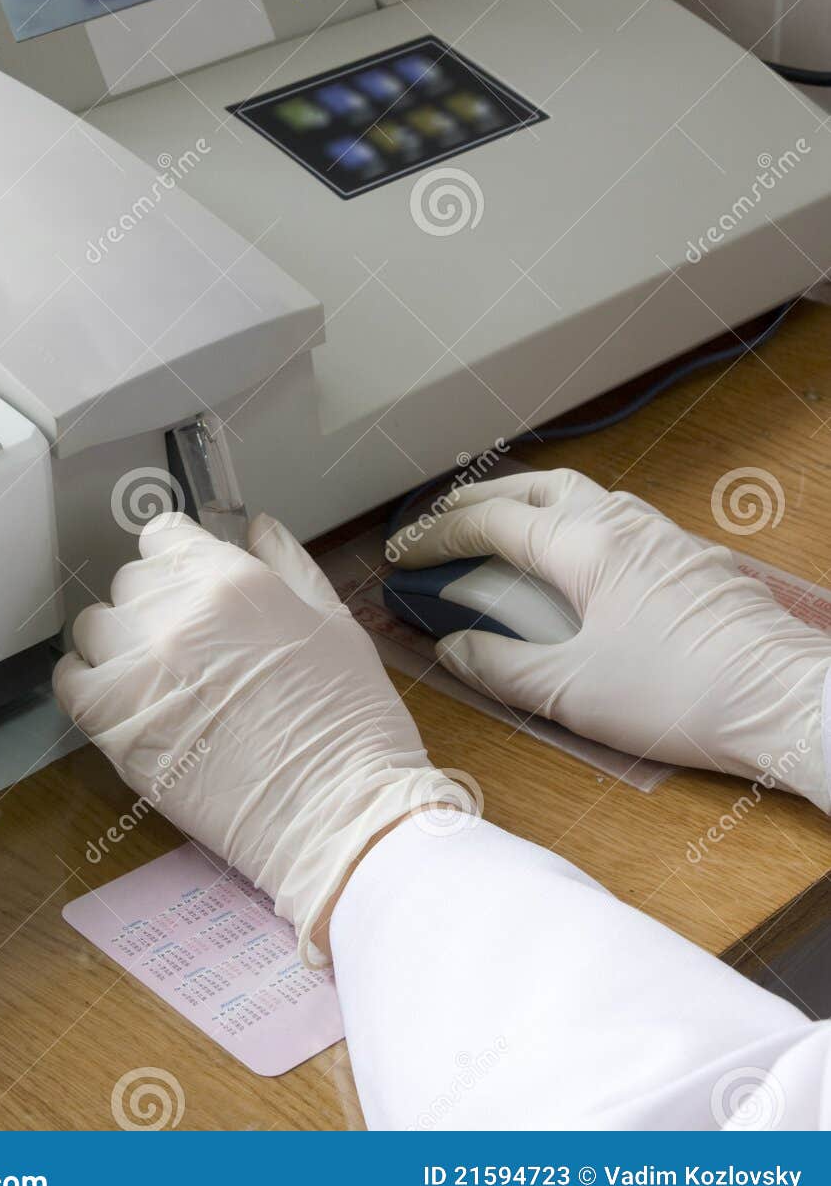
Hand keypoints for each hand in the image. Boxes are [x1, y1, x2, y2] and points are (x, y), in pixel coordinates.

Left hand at [54, 512, 473, 958]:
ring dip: (119, 643)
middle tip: (190, 646)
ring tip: (157, 679)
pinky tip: (123, 702)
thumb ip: (289, 566)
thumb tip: (256, 526)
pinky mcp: (113, 724)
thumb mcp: (334, 623)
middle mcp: (176, 612)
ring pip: (95, 626)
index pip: (164, 535)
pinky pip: (70, 680)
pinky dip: (88, 684)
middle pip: (131, 581)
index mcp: (232, 579)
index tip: (188, 584)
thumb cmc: (350, 722)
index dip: (176, 558)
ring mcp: (139, 667)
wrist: (338, 813)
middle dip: (155, 603)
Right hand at [388, 469, 830, 810]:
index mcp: (585, 545)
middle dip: (476, 498)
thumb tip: (455, 647)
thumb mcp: (572, 693)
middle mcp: (622, 523)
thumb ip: (501, 667)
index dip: (436, 535)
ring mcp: (660, 534)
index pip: (490, 521)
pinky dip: (571, 520)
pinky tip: (572, 557)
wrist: (784, 700)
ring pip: (578, 492)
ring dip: (527, 501)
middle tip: (439, 523)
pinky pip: (613, 515)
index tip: (403, 553)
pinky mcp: (688, 557)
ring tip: (497, 529)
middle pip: (532, 485)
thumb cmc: (686, 695)